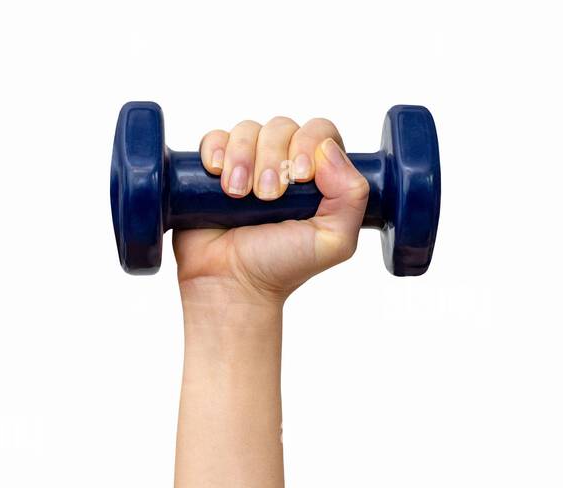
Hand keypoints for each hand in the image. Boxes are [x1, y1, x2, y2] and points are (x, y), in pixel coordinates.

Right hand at [173, 116, 369, 308]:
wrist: (230, 285)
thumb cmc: (280, 267)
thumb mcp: (334, 241)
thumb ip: (352, 196)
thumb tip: (327, 149)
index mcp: (315, 177)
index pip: (319, 132)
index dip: (309, 144)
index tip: (300, 177)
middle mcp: (281, 165)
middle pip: (282, 127)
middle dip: (274, 158)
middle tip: (268, 197)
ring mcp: (245, 166)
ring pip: (247, 130)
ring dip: (243, 159)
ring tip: (238, 195)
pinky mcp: (211, 171)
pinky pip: (212, 138)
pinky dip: (215, 151)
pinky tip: (218, 176)